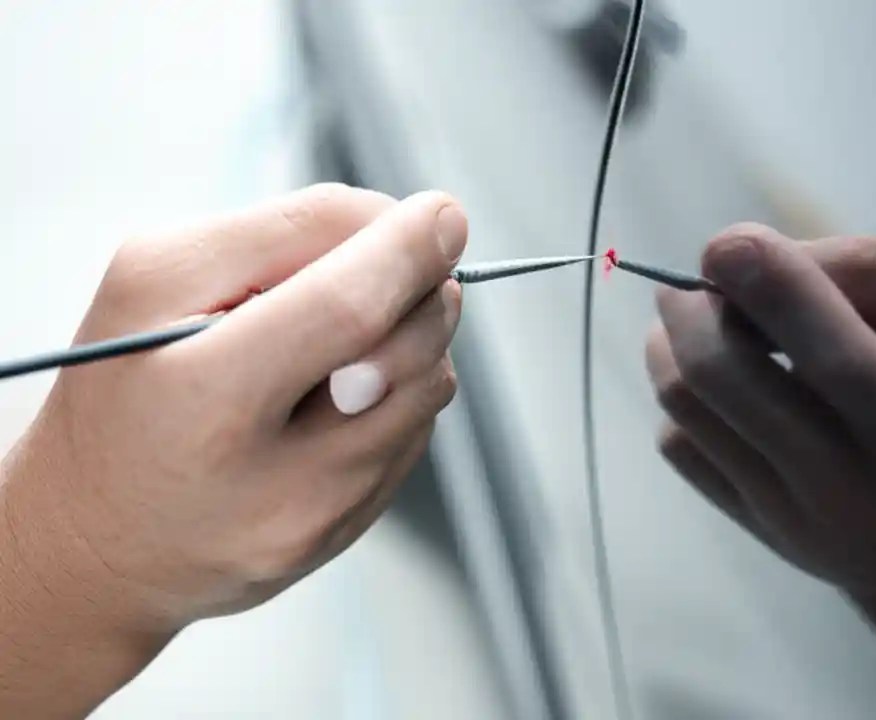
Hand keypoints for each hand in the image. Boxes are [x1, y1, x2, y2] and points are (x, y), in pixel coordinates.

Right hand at [2, 184, 465, 637]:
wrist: (98, 539)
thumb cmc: (123, 389)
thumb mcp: (153, 280)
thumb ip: (278, 236)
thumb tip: (396, 224)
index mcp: (204, 397)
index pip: (346, 308)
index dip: (408, 250)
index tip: (442, 213)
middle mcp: (270, 478)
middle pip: (409, 350)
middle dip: (420, 287)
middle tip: (395, 261)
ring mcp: (317, 518)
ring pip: (428, 389)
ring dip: (413, 336)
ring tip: (346, 330)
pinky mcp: (348, 534)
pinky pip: (416, 432)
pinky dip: (399, 389)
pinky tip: (337, 389)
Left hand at [645, 223, 875, 618]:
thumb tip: (751, 256)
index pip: (827, 352)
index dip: (761, 282)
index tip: (727, 246)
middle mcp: (845, 478)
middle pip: (722, 370)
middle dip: (693, 304)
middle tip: (703, 279)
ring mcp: (786, 508)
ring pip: (684, 400)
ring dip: (670, 339)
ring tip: (694, 317)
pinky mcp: (747, 523)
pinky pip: (677, 441)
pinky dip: (681, 396)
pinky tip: (713, 384)